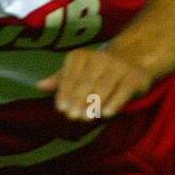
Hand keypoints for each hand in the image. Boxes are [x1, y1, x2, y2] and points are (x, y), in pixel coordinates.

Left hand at [37, 47, 154, 121]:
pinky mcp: (134, 76)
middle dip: (79, 99)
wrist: (134, 57)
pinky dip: (114, 102)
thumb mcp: (79, 70)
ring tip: (86, 117)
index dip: (66, 91)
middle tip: (72, 116)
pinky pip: (123, 90)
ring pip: (104, 85)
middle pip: (87, 80)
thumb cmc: (99, 69)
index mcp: (82, 56)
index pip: (71, 74)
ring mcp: (119, 66)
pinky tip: (106, 113)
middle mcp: (100, 57)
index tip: (61, 108)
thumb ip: (61, 79)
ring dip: (94, 102)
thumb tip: (39, 86)